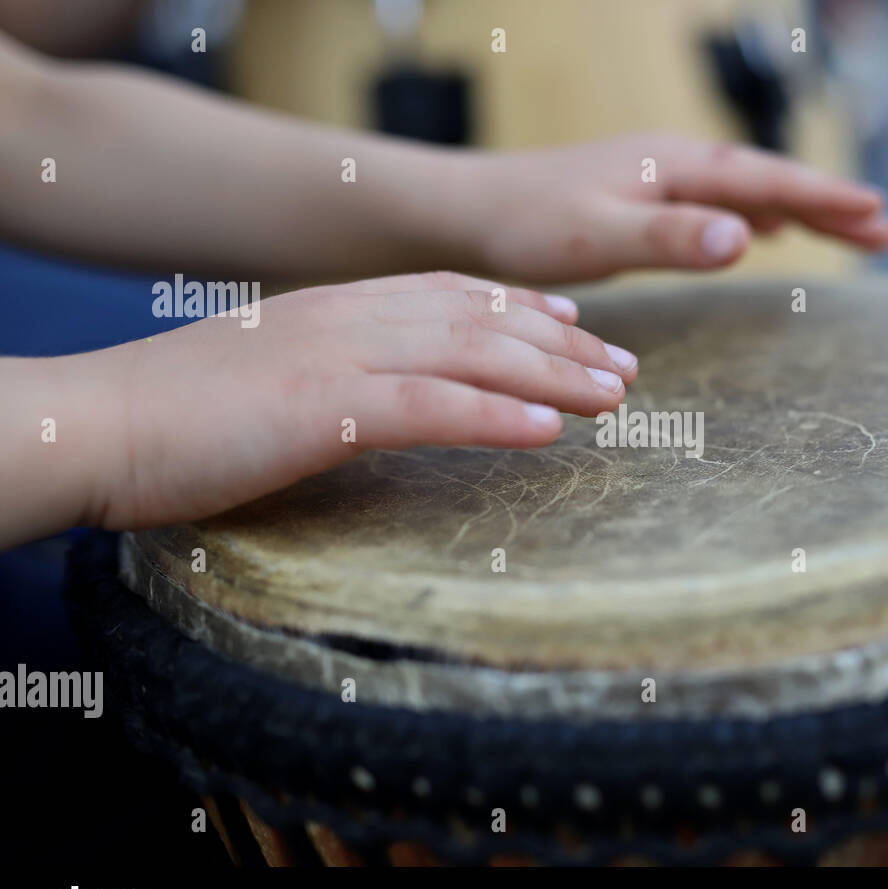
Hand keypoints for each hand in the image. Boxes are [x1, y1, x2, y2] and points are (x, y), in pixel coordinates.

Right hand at [9, 271, 636, 540]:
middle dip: (563, 344)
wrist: (98, 422)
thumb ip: (336, 372)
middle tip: (624, 368)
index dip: (522, 308)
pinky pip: (430, 406)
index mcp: (340, 309)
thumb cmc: (181, 413)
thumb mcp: (275, 374)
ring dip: (552, 375)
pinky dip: (495, 414)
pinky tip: (549, 430)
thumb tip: (380, 394)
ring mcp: (340, 358)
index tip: (576, 323)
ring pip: (472, 355)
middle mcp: (351, 319)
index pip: (451, 295)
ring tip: (615, 396)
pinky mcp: (324, 408)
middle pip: (482, 321)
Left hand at [467, 132, 887, 282]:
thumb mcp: (601, 236)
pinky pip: (718, 202)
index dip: (824, 198)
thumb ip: (672, 237)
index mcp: (673, 167)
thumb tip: (749, 236)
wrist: (469, 212)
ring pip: (747, 190)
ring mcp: (658, 177)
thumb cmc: (528, 227)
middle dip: (828, 204)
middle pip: (769, 179)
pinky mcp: (640, 197)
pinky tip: (763, 231)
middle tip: (886, 232)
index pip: (767, 180)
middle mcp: (672, 162)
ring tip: (848, 230)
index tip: (878, 214)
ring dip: (800, 209)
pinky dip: (755, 214)